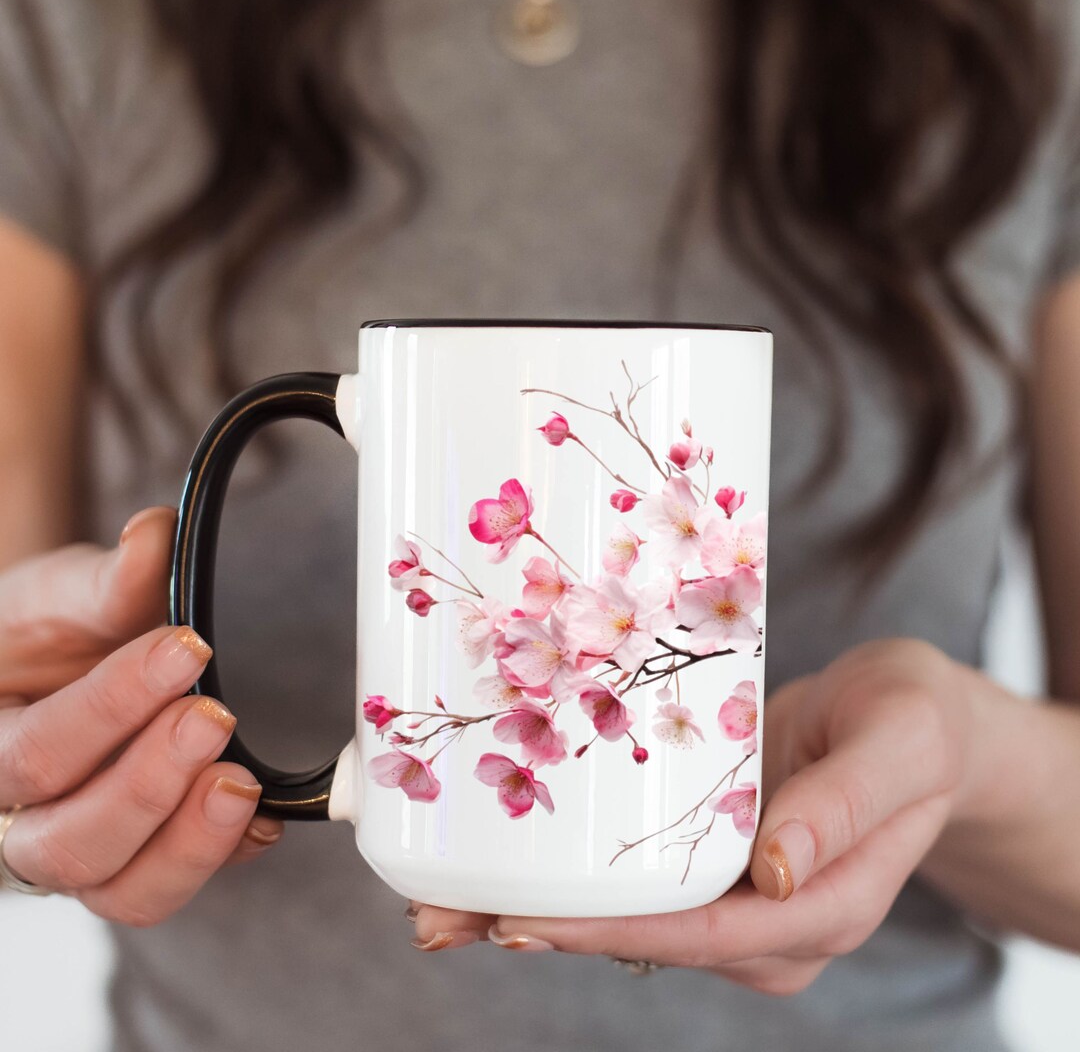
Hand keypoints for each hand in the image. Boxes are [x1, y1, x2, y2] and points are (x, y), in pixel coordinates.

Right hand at [0, 507, 282, 924]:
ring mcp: (81, 851)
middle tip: (213, 720)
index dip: (111, 706)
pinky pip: (175, 883)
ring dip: (188, 841)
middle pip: (69, 843)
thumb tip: (152, 538)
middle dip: (149, 782)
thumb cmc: (43, 637)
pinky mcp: (140, 859)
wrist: (54, 670)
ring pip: (121, 891)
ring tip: (241, 784)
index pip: (34, 755)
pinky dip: (222, 856)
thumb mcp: (54, 597)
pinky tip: (263, 816)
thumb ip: (101, 582)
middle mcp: (20, 822)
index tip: (188, 647)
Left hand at [413, 639, 975, 993]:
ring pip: (632, 917)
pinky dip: (574, 874)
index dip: (612, 931)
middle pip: (650, 939)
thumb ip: (845, 803)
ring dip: (541, 909)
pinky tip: (509, 862)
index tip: (525, 921)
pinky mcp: (715, 858)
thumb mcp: (899, 743)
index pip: (705, 934)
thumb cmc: (916, 724)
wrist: (914, 721)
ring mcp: (740, 892)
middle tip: (443, 917)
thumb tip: (777, 872)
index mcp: (824, 904)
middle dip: (547, 930)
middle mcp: (773, 915)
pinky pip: (639, 877)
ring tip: (443, 903)